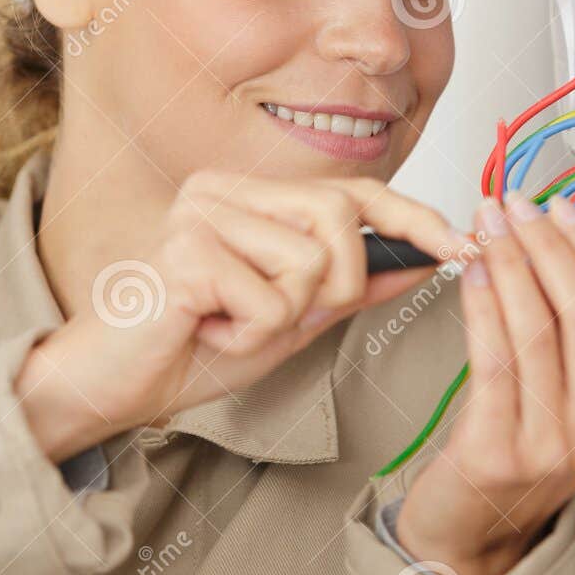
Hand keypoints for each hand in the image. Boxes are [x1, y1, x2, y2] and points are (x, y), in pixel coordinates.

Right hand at [16, 170, 466, 461]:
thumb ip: (350, 288)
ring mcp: (200, 212)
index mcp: (246, 195)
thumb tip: (423, 263)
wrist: (110, 386)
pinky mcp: (187, 250)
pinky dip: (251, 335)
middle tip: (274, 319)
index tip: (465, 246)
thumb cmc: (188, 349)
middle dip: (333, 287)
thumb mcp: (289, 319)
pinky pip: (271, 300)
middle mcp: (221, 188)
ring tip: (228, 325)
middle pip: (339, 220)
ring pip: (310, 264)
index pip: (350, 191)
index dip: (413, 218)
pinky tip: (205, 331)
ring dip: (282, 317)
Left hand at [395, 192, 574, 574]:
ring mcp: (552, 444)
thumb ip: (573, 335)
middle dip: (549, 244)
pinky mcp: (498, 450)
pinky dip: (483, 304)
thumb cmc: (516, 452)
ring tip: (486, 225)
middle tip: (516, 205)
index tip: (562, 207)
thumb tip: (556, 241)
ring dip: (510, 262)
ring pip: (540, 328)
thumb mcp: (569, 398)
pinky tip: (470, 272)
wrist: (471, 531)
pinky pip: (495, 360)